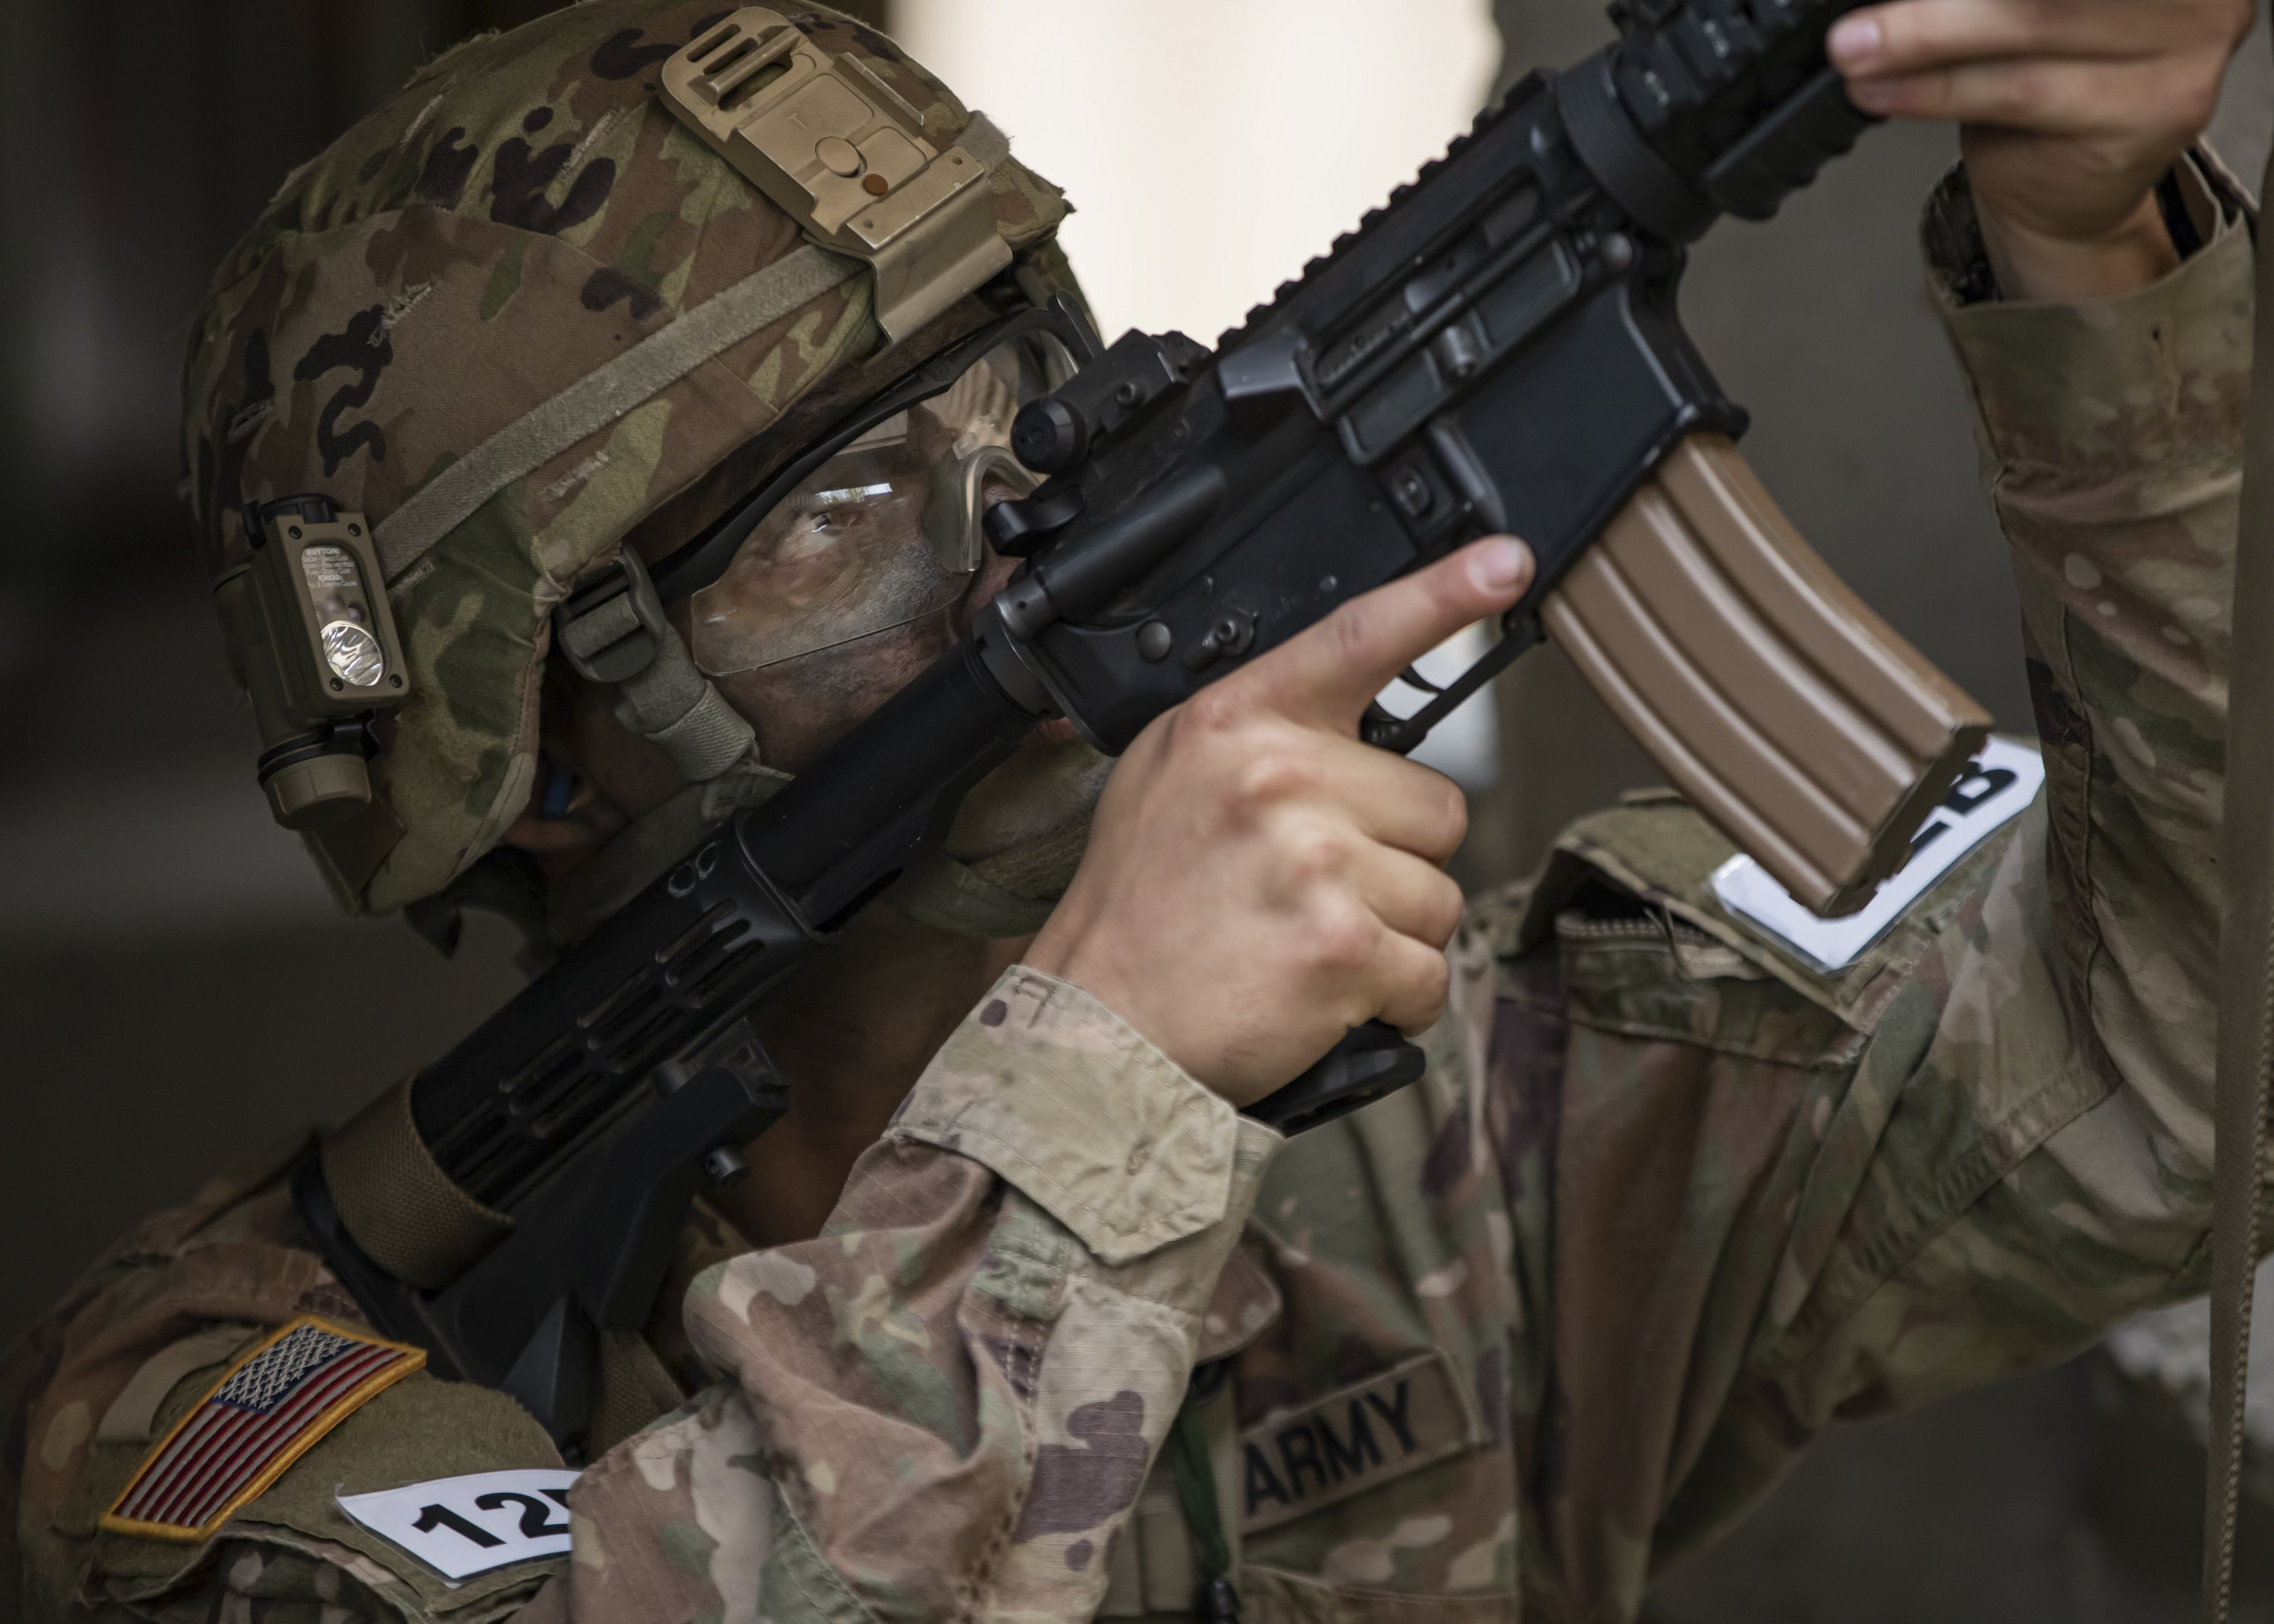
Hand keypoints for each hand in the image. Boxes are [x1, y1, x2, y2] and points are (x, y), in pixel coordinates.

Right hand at [1022, 538, 1533, 1106]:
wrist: (1096, 1027)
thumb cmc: (1136, 912)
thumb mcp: (1169, 780)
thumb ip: (1259, 740)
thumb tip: (1355, 731)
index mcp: (1236, 723)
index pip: (1356, 639)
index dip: (1442, 596)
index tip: (1505, 562)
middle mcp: (1278, 777)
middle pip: (1435, 804)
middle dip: (1395, 859)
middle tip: (1311, 892)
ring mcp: (1315, 860)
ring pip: (1439, 895)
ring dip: (1393, 934)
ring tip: (1304, 945)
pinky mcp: (1342, 946)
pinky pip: (1428, 973)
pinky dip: (1392, 1001)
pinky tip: (1325, 995)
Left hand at [1826, 0, 2253, 300]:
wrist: (2072, 192)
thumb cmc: (2048, 81)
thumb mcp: (2024, 11)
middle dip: (1936, 6)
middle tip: (1853, 29)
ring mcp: (2191, 45)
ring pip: (2033, 24)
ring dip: (1925, 40)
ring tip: (1856, 54)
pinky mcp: (2159, 110)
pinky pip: (2024, 90)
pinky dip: (1940, 91)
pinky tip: (1884, 92)